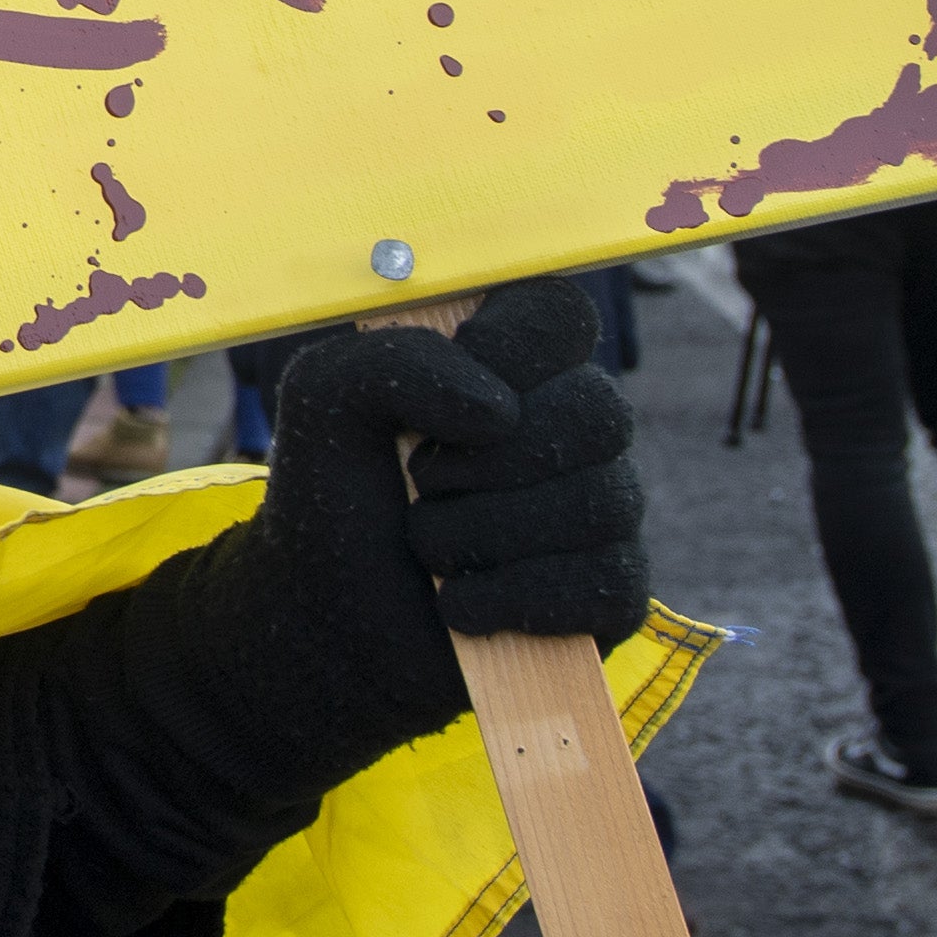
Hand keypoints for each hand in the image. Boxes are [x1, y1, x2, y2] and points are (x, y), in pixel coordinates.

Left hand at [242, 277, 651, 733]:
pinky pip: (603, 583)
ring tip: (427, 548)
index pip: (561, 315)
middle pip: (599, 412)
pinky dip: (509, 599)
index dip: (513, 348)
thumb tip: (500, 410)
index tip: (445, 393)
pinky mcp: (611, 593)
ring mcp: (601, 510)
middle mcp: (569, 429)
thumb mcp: (325, 401)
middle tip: (422, 480)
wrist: (330, 621)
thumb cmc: (334, 497)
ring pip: (601, 503)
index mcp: (510, 364)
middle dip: (488, 461)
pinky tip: (460, 603)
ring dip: (482, 533)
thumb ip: (393, 361)